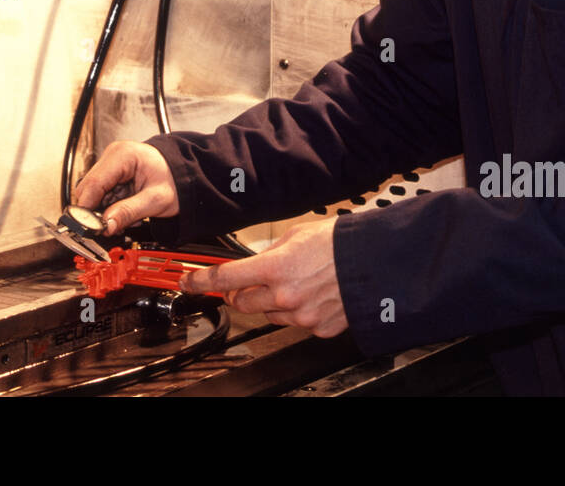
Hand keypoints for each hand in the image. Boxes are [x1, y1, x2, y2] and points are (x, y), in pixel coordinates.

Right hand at [72, 140, 179, 234]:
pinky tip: (128, 209)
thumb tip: (106, 226)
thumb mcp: (155, 200)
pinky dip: (111, 207)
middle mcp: (113, 156)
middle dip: (98, 211)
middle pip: (89, 189)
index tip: (90, 228)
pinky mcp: (113, 174)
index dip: (87, 208)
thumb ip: (128, 212)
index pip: (93, 184)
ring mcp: (112, 164)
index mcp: (123, 155)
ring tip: (130, 215)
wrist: (185, 173)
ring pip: (93, 194)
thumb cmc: (175, 179)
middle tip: (114, 226)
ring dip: (106, 210)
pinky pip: (102, 194)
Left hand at [180, 218, 347, 337]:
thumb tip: (255, 263)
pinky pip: (295, 323)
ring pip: (268, 314)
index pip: (225, 277)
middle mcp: (284, 296)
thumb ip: (270, 252)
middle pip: (241, 302)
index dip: (201, 281)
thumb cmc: (340, 242)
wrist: (376, 262)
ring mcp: (301, 316)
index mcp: (276, 267)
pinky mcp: (318, 328)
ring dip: (270, 302)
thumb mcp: (297, 235)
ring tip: (294, 282)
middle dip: (240, 291)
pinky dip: (298, 311)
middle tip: (250, 281)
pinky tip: (313, 294)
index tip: (188, 282)